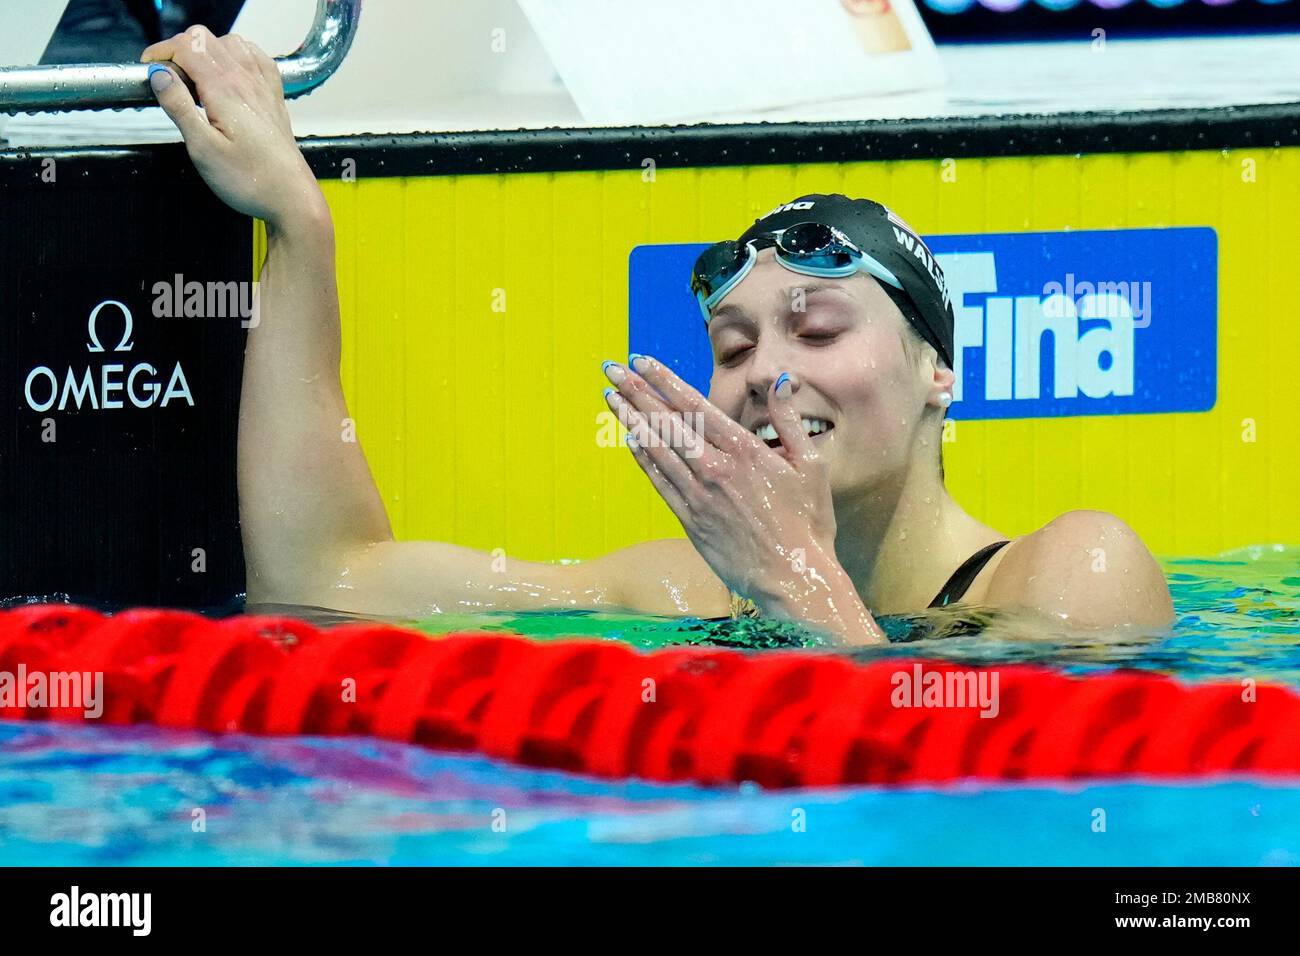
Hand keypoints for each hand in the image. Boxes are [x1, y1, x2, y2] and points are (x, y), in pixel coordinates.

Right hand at [142, 26, 324, 231]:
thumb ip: (178, 106)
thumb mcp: (202, 148)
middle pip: (205, 39)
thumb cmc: (249, 180)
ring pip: (230, 44)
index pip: (186, 46)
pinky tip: (230, 72)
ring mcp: (263, 87)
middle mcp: (247, 81)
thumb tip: (159, 75)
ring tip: (193, 78)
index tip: (148, 69)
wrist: (291, 198)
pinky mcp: (273, 99)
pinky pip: (257, 59)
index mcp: (225, 90)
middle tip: (166, 77)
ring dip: (206, 51)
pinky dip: (237, 55)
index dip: (160, 52)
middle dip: (178, 49)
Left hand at [602, 355, 885, 643]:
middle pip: (667, 422)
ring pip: (657, 449)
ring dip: (631, 420)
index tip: (642, 360)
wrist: (793, 577)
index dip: (664, 380)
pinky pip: (659, 482)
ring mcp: (699, 495)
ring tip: (611, 398)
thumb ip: (790, 420)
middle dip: (636, 392)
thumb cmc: (808, 521)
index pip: (694, 405)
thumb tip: (780, 379)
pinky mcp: (690, 520)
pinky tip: (629, 439)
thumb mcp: (811, 465)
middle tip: (611, 369)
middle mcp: (716, 468)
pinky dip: (642, 457)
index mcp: (744, 450)